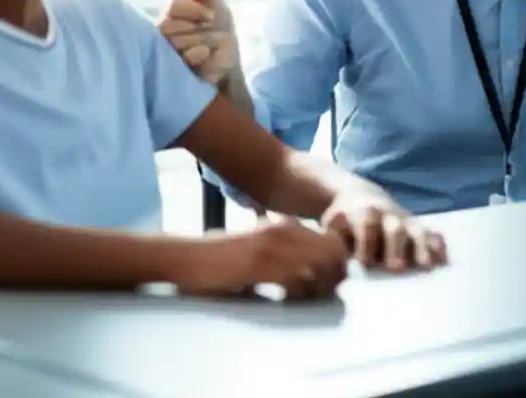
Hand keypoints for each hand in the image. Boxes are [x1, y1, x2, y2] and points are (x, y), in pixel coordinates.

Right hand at [159, 0, 240, 85]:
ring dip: (204, 42)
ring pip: (178, 42)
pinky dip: (203, 56)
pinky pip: (186, 59)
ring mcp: (166, 50)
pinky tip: (208, 56)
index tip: (212, 16)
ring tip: (213, 45)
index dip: (195, 10)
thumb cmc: (220, 28)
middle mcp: (163, 29)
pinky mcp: (173, 69)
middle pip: (171, 25)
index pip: (173, 4)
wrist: (228, 59)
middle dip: (200, 28)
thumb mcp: (215, 3)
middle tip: (213, 31)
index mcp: (171, 10)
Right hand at [177, 220, 348, 299]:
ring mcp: (272, 247)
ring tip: (304, 298)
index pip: (333, 239)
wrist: (187, 257)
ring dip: (319, 286)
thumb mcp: (258, 244)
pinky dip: (297, 295)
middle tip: (321, 293)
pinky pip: (297, 281)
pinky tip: (285, 300)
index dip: (337, 262)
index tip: (329, 279)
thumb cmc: (222, 258)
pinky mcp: (260, 266)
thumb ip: (285, 250)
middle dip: (335, 275)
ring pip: (320, 266)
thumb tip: (314, 270)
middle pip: (334, 252)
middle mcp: (284, 231)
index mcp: (285, 226)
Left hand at [321, 192, 446, 271]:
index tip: (364, 261)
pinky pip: (433, 235)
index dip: (366, 241)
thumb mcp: (334, 222)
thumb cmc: (345, 221)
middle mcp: (389, 215)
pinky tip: (443, 260)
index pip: (367, 225)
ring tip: (427, 267)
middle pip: (395, 229)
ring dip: (423, 249)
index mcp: (365, 212)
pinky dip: (438, 246)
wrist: (362, 199)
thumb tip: (330, 240)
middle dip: (396, 248)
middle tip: (396, 268)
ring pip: (418, 232)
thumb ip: (333, 232)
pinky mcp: (419, 229)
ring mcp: (407, 221)